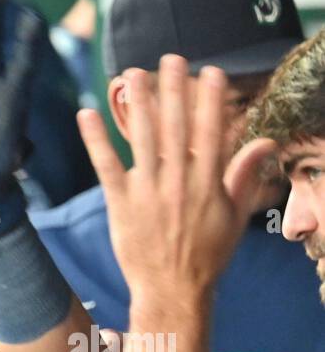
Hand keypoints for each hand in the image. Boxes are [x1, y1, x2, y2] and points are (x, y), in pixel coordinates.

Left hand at [78, 56, 276, 300]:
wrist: (173, 291)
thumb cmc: (207, 255)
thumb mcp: (235, 216)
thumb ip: (244, 175)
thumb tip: (265, 141)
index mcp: (207, 183)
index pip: (211, 132)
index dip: (210, 100)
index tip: (210, 72)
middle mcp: (178, 183)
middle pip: (175, 127)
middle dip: (172, 90)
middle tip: (169, 59)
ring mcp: (147, 193)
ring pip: (141, 140)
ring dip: (135, 104)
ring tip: (131, 75)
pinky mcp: (120, 206)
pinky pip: (106, 167)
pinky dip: (95, 140)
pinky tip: (86, 114)